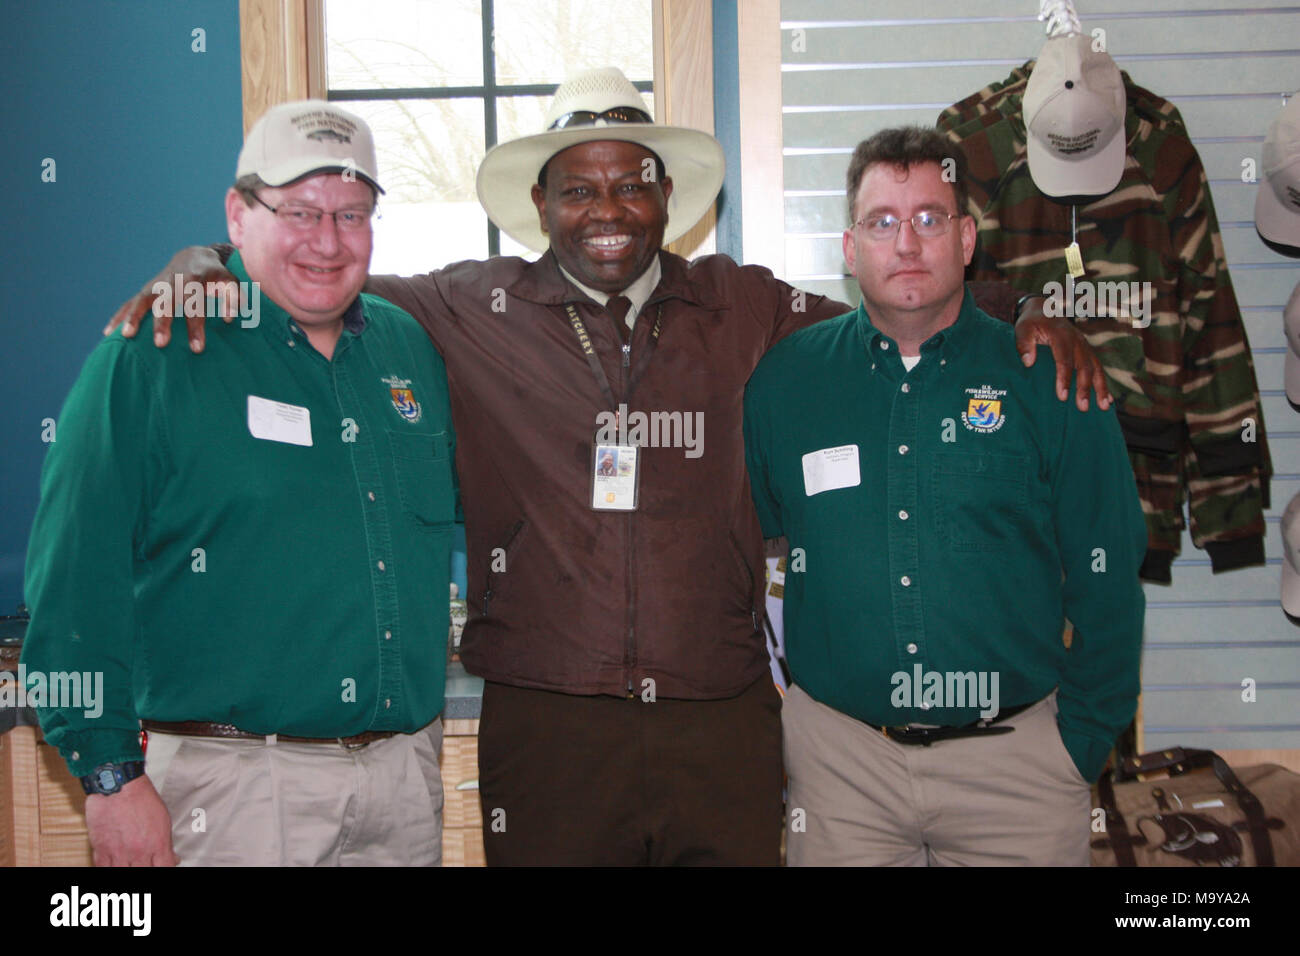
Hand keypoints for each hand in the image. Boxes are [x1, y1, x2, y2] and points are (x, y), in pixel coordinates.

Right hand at [84, 776, 178, 865]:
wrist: (118, 786)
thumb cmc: (141, 799)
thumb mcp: (163, 820)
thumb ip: (166, 843)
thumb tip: (173, 859)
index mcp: (157, 844)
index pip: (164, 869)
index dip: (165, 869)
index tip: (162, 867)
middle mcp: (138, 852)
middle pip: (142, 874)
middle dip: (145, 870)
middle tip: (144, 863)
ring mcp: (118, 852)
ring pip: (122, 874)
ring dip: (127, 870)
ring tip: (130, 864)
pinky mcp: (101, 849)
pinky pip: (103, 869)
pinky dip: (109, 869)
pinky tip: (115, 865)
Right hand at [103, 246, 236, 352]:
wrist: (194, 257)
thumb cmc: (216, 276)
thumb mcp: (230, 282)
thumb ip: (233, 298)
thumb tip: (229, 318)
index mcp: (194, 280)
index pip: (194, 304)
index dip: (195, 326)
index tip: (197, 348)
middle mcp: (172, 282)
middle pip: (165, 302)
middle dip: (162, 322)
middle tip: (160, 344)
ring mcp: (156, 286)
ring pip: (142, 300)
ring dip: (133, 317)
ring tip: (125, 336)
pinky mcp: (146, 290)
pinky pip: (130, 303)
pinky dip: (119, 316)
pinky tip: (108, 333)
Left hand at [1014, 299, 1112, 411]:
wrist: (1044, 309)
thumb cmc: (1031, 322)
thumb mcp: (1022, 328)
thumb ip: (1024, 343)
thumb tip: (1028, 362)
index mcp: (1061, 335)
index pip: (1064, 359)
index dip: (1064, 378)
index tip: (1062, 397)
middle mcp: (1077, 340)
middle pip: (1084, 366)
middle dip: (1084, 387)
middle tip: (1083, 407)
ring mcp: (1084, 346)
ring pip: (1096, 368)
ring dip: (1100, 388)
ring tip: (1103, 407)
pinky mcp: (1086, 351)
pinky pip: (1097, 367)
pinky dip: (1103, 383)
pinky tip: (1107, 400)